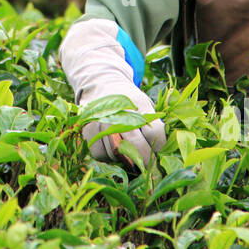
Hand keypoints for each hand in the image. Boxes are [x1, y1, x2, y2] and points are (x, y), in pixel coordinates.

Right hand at [58, 17, 165, 167]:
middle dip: (145, 158)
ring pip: (118, 154)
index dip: (160, 146)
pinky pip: (100, 154)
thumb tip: (161, 152)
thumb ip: (154, 124)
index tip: (159, 152)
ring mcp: (101, 122)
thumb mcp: (144, 104)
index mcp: (137, 104)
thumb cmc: (127, 99)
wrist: (101, 84)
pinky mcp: (87, 131)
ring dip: (126, 159)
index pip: (154, 133)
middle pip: (136, 145)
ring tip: (129, 152)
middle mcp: (117, 113)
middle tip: (148, 164)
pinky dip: (107, 157)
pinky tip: (112, 149)